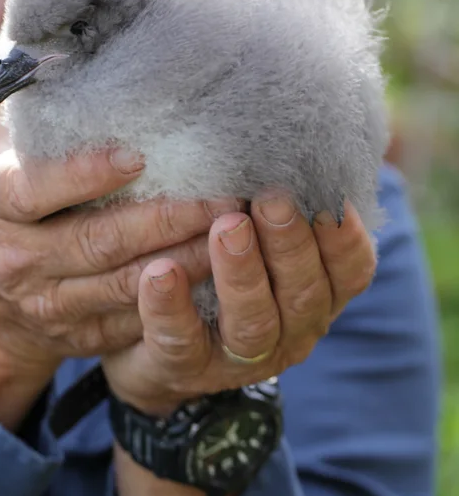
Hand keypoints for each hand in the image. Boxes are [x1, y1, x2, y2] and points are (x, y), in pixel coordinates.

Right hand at [0, 116, 217, 422]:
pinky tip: (222, 278)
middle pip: (96, 242)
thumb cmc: (5, 198)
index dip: (82, 173)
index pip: (35, 189)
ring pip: (125, 287)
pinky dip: (180, 302)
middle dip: (165, 220)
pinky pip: (135, 324)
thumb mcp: (0, 150)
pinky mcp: (79, 337)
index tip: (137, 156)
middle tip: (224, 196)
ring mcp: (48, 303)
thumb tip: (70, 42)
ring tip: (237, 234)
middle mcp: (19, 257)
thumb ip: (36, 105)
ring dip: (186, 262)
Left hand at [102, 193, 376, 416]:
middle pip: (303, 292)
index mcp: (315, 291)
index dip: (343, 234)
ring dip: (240, 273)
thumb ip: (269, 197)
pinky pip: (181, 342)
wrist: (144, 338)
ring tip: (224, 227)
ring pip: (253, 322)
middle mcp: (289, 328)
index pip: (351, 268)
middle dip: (289, 243)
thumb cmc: (211, 261)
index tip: (329, 193)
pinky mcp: (185, 368)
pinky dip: (170, 307)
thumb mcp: (252, 229)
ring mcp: (239, 356)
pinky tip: (158, 272)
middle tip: (270, 198)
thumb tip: (282, 126)